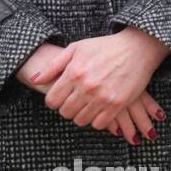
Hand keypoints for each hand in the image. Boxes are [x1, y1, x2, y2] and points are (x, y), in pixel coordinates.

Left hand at [25, 28, 169, 140]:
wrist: (136, 48)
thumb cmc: (103, 46)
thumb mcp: (75, 49)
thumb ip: (53, 66)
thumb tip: (34, 80)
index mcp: (73, 72)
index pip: (52, 100)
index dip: (53, 102)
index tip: (59, 98)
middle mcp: (86, 86)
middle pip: (65, 112)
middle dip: (66, 109)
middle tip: (72, 102)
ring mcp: (102, 97)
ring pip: (81, 120)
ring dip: (80, 115)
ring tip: (84, 106)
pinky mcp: (117, 104)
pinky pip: (99, 124)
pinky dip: (96, 120)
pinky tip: (97, 110)